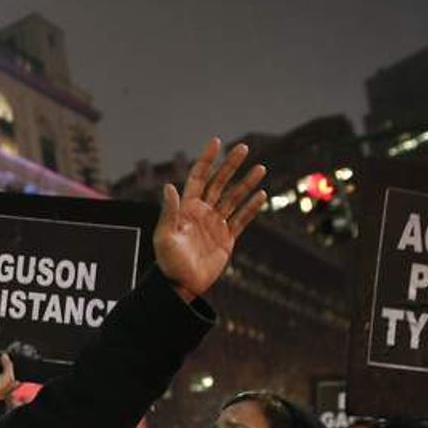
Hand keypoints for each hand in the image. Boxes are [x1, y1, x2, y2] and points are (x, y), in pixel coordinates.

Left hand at [154, 138, 266, 301]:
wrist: (182, 286)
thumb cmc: (168, 262)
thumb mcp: (165, 237)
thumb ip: (169, 212)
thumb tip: (169, 186)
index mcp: (186, 209)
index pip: (198, 178)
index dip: (207, 160)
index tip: (217, 142)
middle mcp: (202, 212)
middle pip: (219, 183)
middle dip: (231, 165)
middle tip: (244, 148)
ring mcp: (215, 224)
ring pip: (234, 199)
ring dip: (246, 183)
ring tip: (261, 168)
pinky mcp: (227, 238)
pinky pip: (241, 220)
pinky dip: (251, 208)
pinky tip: (262, 195)